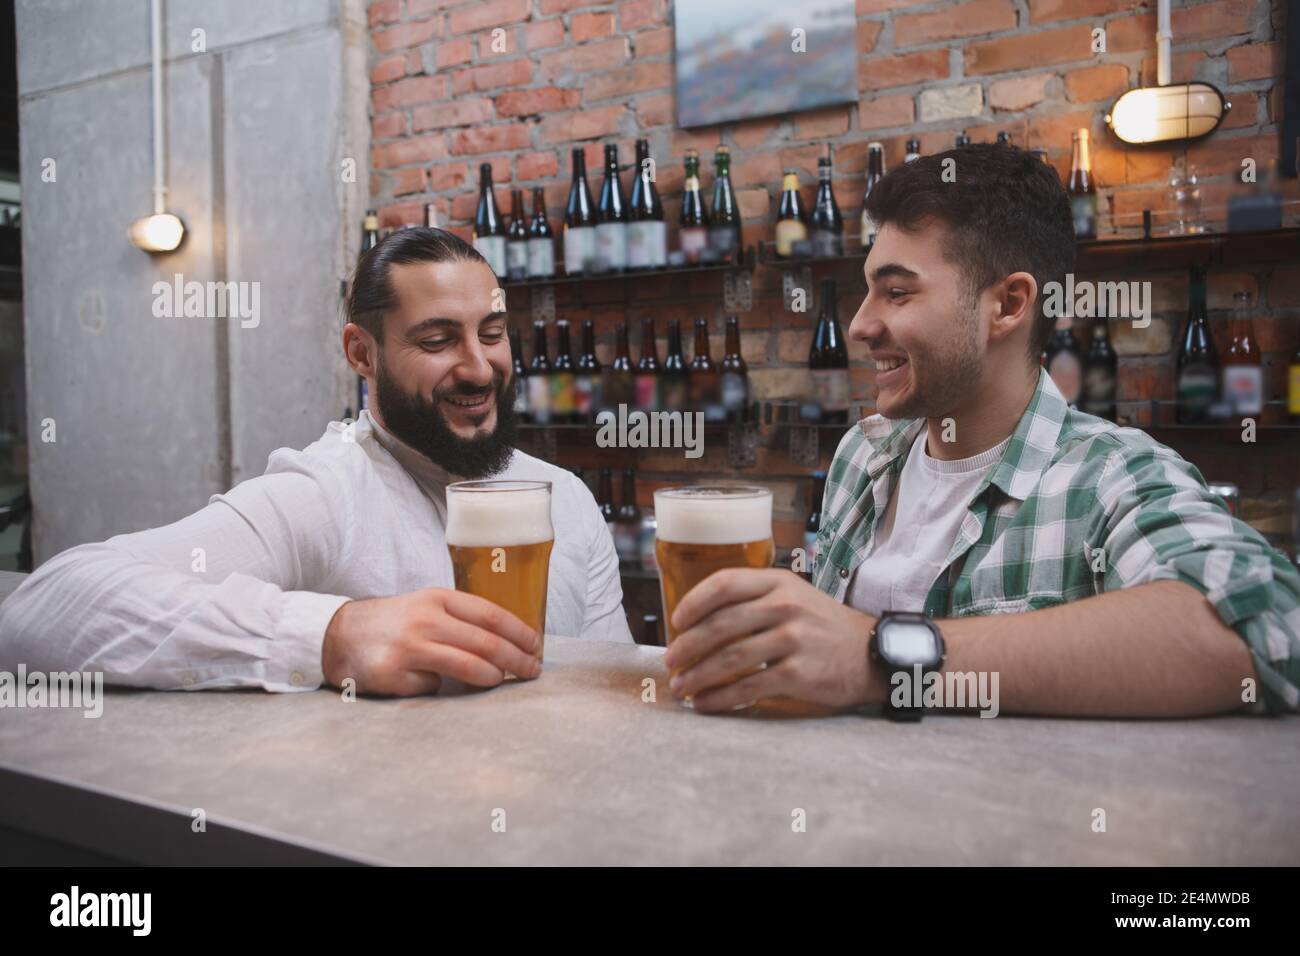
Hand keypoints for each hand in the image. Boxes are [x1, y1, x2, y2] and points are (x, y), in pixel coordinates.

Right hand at [321, 587, 541, 695]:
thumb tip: (509, 642)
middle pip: (486, 642)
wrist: (338, 634)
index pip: (490, 614)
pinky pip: (433, 686)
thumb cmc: (395, 623)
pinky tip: (432, 682)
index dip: (519, 631)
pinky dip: (441, 688)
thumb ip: (461, 619)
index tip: (536, 645)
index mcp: (438, 599)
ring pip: (468, 666)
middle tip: (532, 671)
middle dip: (516, 659)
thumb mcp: (427, 607)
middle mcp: (425, 620)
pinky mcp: (394, 674)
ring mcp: (409, 647)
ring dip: (493, 678)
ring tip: (502, 681)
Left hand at [663, 568, 884, 711]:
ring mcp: (792, 639)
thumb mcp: (794, 595)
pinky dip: (720, 698)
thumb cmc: (823, 626)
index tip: (675, 621)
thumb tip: (701, 619)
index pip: (724, 583)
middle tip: (670, 662)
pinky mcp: (797, 673)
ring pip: (729, 657)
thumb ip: (755, 599)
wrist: (871, 654)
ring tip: (681, 687)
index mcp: (778, 582)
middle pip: (720, 624)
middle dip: (687, 646)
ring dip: (698, 675)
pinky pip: (748, 687)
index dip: (693, 602)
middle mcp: (784, 606)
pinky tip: (706, 703)